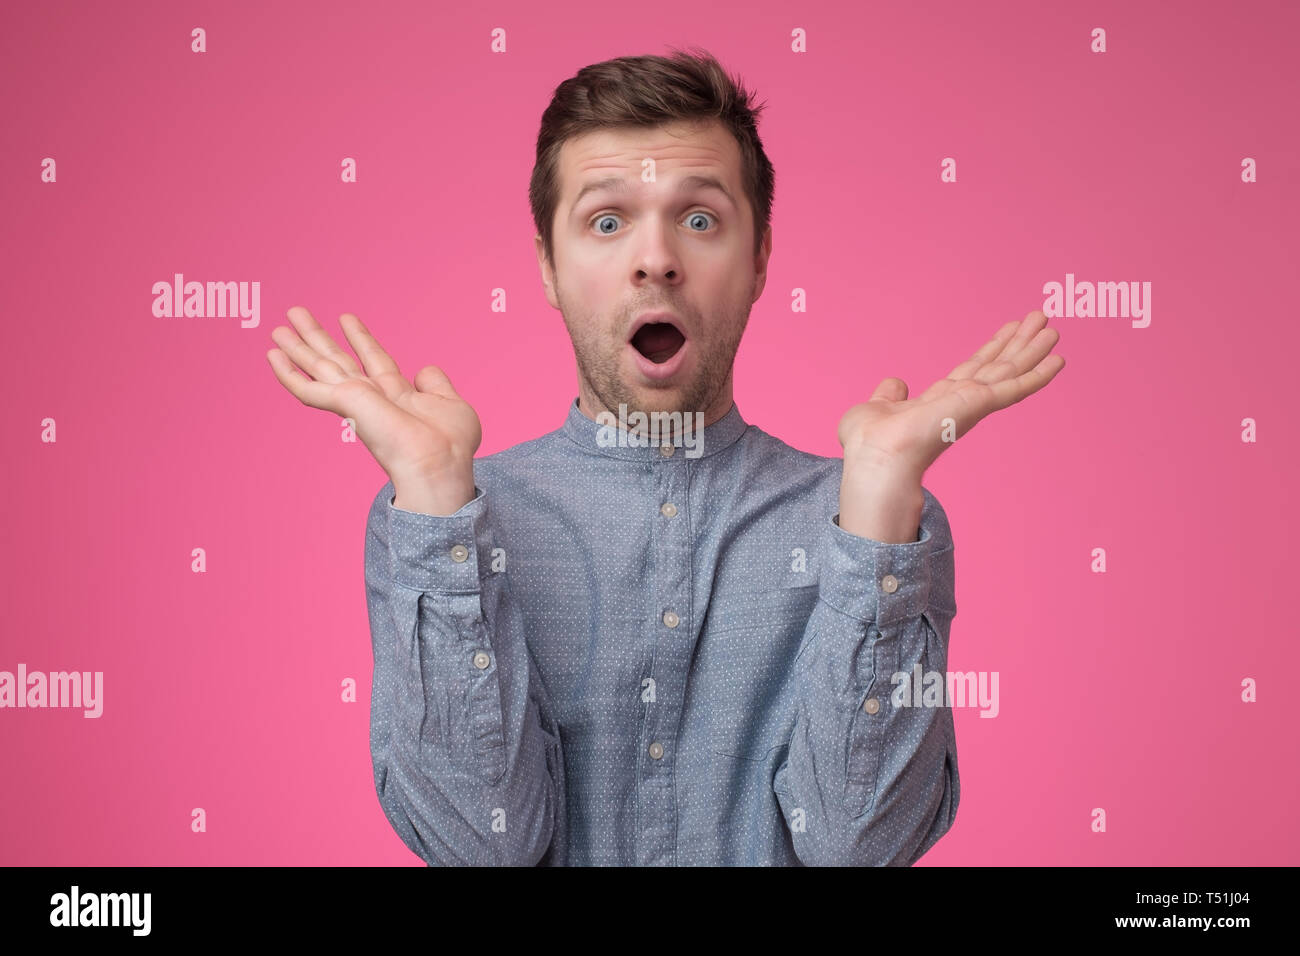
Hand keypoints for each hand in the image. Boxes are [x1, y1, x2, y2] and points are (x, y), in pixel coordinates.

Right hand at [267, 306, 479, 514]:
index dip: (360, 338)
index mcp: (396, 396)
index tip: (346, 318)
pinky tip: (272, 356)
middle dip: (318, 337)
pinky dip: (288, 373)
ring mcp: (356, 401)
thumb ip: (436, 385)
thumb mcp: (450, 404)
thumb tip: (425, 370)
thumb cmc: (450, 445)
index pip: (373, 360)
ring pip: (318, 368)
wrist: (438, 463)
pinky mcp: (344, 403)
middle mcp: (372, 397)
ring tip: (276, 328)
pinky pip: (308, 389)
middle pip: (338, 360)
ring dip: (297, 347)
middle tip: (296, 313)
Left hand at [838, 310, 1064, 481]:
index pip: (972, 370)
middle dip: (1018, 343)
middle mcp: (960, 402)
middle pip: (997, 366)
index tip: (1008, 331)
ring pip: (1010, 371)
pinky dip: (1038, 375)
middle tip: (1040, 317)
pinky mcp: (979, 404)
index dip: (991, 350)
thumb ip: (889, 394)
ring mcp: (972, 404)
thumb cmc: (869, 444)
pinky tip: (1058, 360)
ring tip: (1052, 326)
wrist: (875, 457)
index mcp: (939, 402)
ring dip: (1032, 350)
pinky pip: (1015, 387)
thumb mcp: (877, 407)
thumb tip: (895, 383)